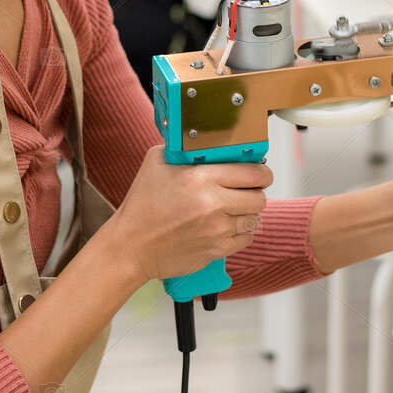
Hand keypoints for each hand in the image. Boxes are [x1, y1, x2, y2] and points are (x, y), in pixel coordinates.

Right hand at [100, 145, 272, 283]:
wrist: (131, 247)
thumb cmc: (141, 206)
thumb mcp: (156, 163)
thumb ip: (183, 149)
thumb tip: (205, 142)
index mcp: (201, 178)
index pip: (254, 173)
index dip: (261, 173)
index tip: (259, 173)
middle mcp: (213, 204)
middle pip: (259, 198)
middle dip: (255, 193)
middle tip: (245, 191)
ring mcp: (216, 230)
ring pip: (254, 219)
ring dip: (246, 213)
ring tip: (232, 209)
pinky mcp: (216, 250)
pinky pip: (245, 239)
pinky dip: (240, 232)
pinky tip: (226, 226)